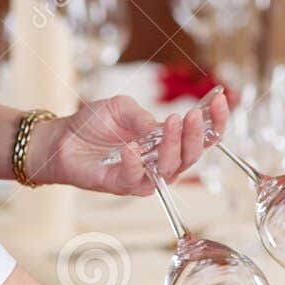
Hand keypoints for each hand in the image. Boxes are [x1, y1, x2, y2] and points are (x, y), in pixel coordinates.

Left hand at [29, 90, 228, 195]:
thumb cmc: (95, 123)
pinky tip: (131, 147)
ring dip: (172, 146)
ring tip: (169, 122)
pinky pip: (136, 179)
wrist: (63, 139)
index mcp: (169, 141)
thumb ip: (143, 116)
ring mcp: (145, 177)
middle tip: (192, 114)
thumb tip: (164, 123)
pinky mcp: (123, 186)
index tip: (221, 98)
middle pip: (192, 155)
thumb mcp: (122, 107)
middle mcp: (163, 162)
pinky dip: (135, 162)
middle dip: (196, 135)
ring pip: (171, 168)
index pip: (202, 136)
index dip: (215, 120)